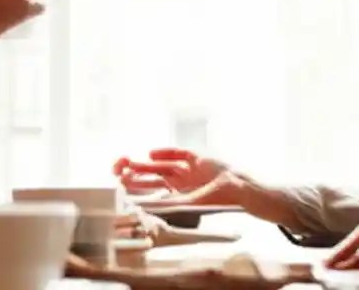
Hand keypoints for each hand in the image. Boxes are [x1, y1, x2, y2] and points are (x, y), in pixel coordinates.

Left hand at [112, 148, 228, 195]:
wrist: (236, 189)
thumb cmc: (215, 200)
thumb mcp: (187, 204)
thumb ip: (168, 203)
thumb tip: (146, 205)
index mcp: (180, 195)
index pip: (155, 190)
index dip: (140, 186)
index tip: (124, 185)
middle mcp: (182, 182)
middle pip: (156, 176)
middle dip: (140, 174)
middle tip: (121, 172)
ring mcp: (189, 169)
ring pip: (164, 165)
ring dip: (148, 164)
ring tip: (131, 163)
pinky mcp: (198, 158)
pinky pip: (179, 153)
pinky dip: (166, 152)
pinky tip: (152, 153)